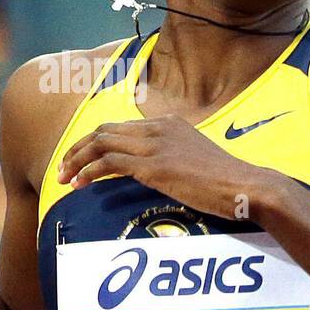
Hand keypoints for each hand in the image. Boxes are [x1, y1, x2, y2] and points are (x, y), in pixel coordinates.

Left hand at [56, 116, 268, 219]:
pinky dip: (89, 171)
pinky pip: (110, 162)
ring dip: (77, 160)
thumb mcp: (196, 161)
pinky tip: (80, 184)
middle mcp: (160, 128)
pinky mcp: (155, 166)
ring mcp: (157, 145)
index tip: (81, 161)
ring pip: (101, 143)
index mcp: (169, 124)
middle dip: (78, 149)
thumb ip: (173, 160)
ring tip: (63, 178)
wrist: (247, 186)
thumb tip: (154, 174)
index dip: (95, 142)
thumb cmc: (227, 182)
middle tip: (63, 169)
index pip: (121, 127)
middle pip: (104, 130)